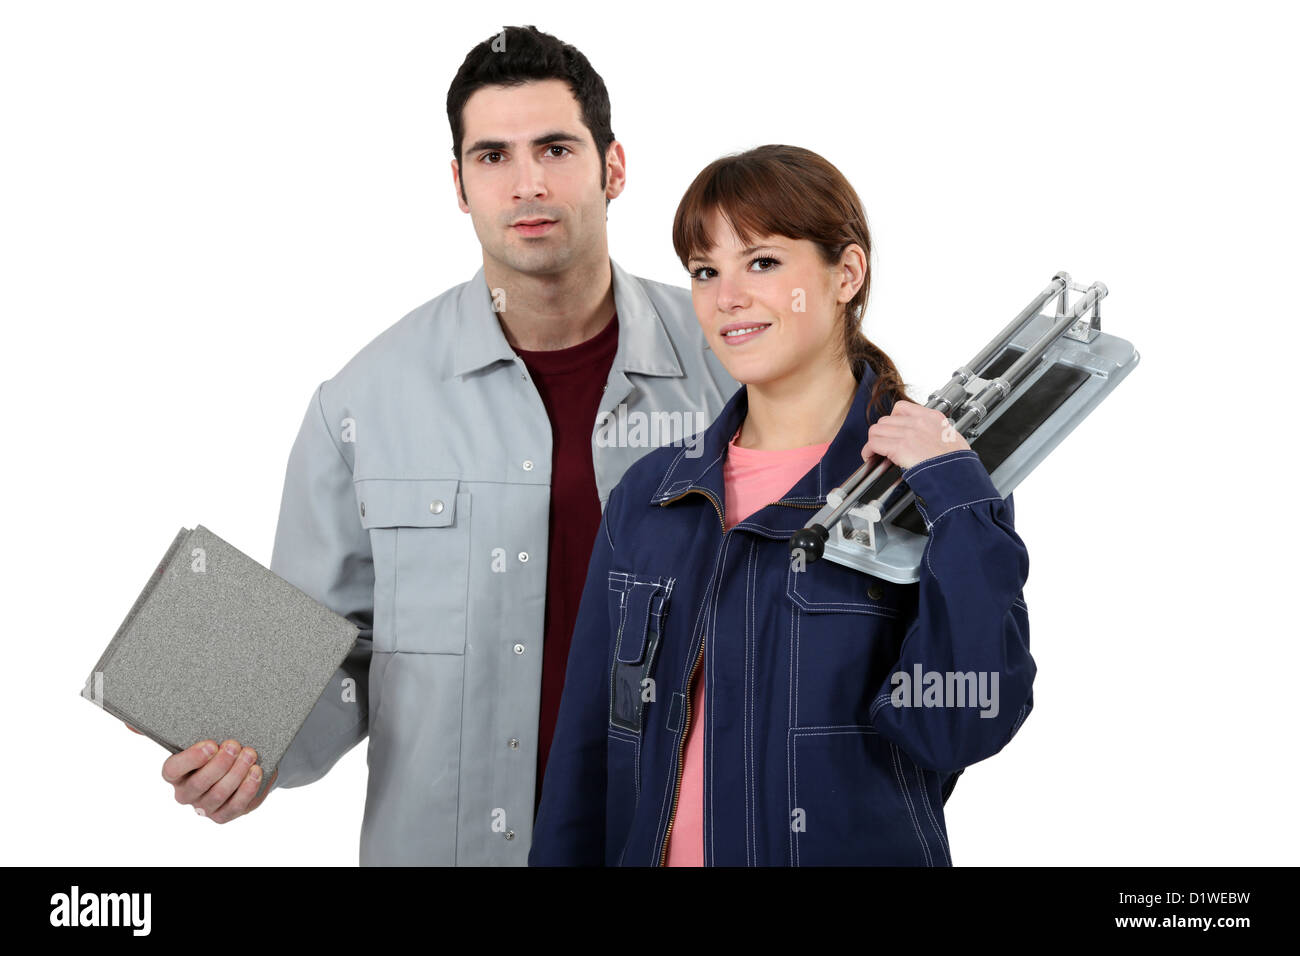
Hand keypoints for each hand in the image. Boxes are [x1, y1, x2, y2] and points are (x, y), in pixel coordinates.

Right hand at [128, 722, 275, 821]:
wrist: (241, 763)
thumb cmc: (215, 747)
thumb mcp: (195, 735)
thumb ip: (164, 728)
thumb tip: (129, 724)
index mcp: (175, 773)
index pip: (173, 770)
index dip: (191, 759)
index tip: (211, 744)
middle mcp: (186, 792)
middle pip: (199, 783)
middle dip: (220, 764)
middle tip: (235, 745)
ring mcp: (205, 806)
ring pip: (218, 794)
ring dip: (236, 774)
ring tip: (249, 754)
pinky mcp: (224, 814)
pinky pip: (234, 806)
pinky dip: (247, 789)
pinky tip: (255, 772)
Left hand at [861, 401, 970, 470]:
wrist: (958, 476)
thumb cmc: (957, 464)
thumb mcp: (951, 438)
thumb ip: (934, 433)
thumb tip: (922, 439)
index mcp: (932, 417)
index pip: (901, 408)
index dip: (892, 420)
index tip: (892, 430)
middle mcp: (919, 422)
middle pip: (886, 420)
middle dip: (882, 433)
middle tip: (883, 445)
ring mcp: (909, 433)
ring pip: (876, 430)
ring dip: (873, 442)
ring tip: (875, 452)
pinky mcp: (900, 447)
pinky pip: (874, 443)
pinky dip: (869, 451)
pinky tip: (871, 457)